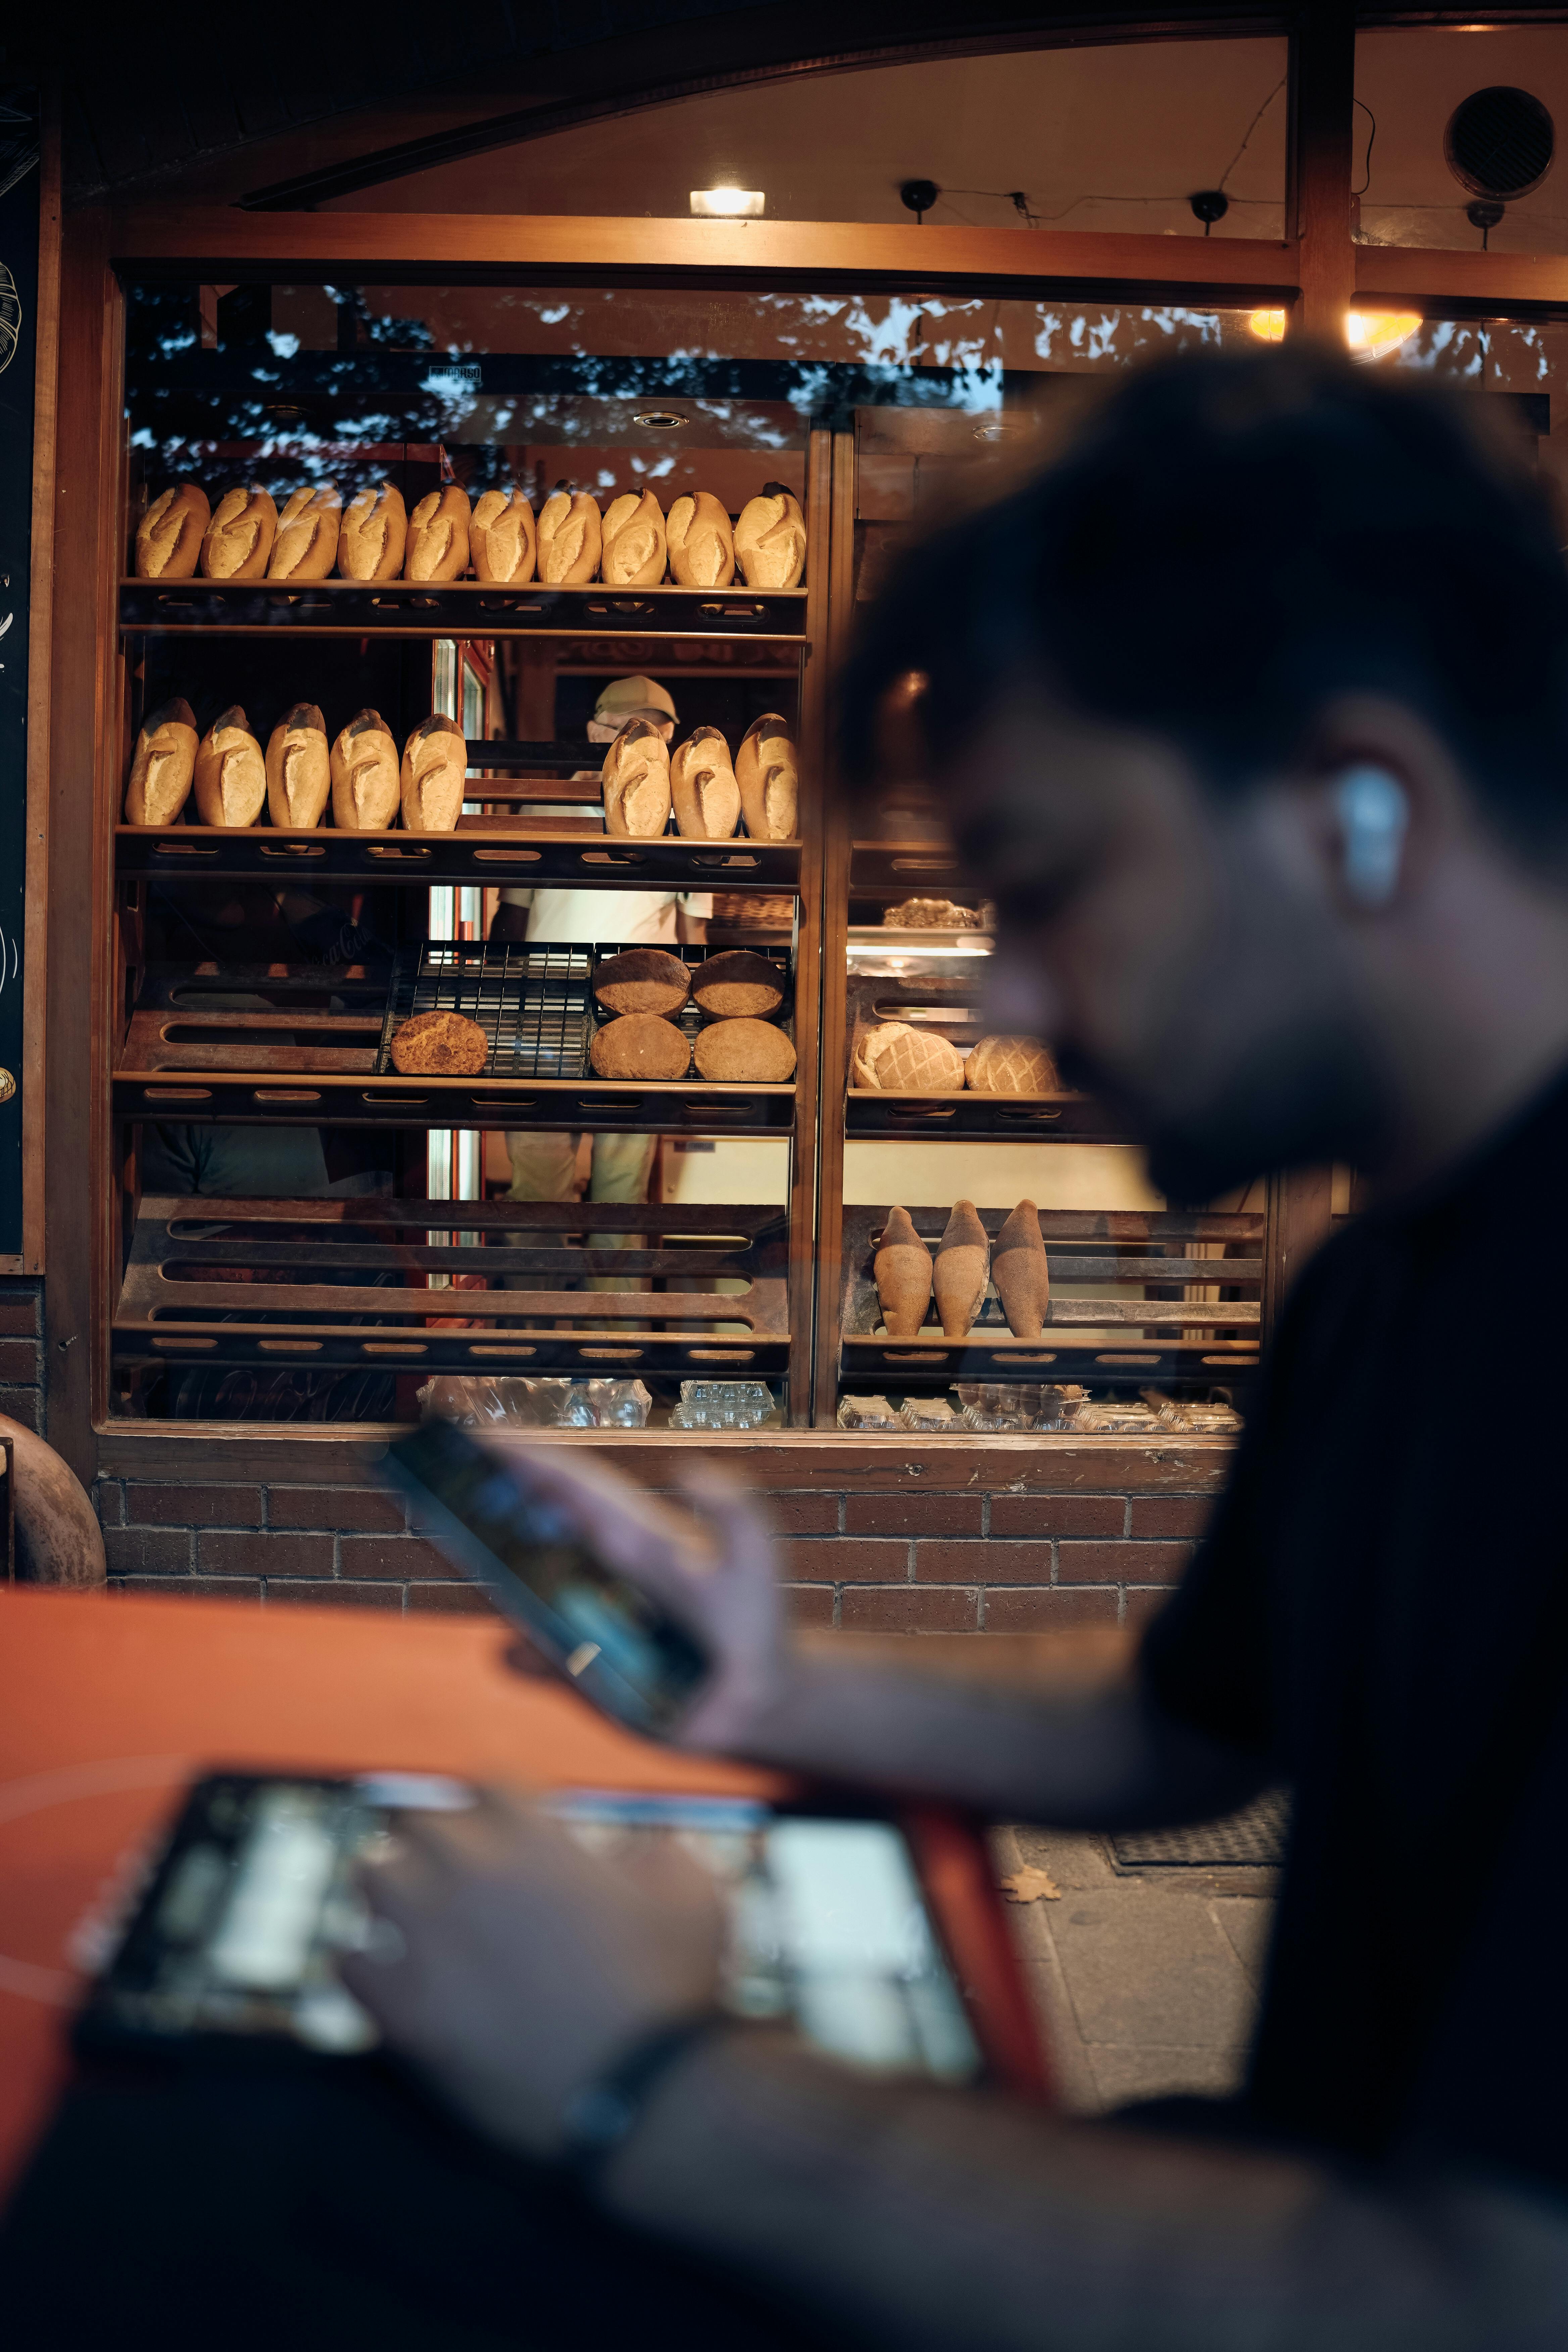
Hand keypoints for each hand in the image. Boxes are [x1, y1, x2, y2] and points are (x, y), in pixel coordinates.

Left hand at [338, 1787, 722, 2159]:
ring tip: (408, 1910)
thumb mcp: (692, 1894)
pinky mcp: (404, 2010)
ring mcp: (430, 1939)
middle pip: (417, 1818)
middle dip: (435, 1837)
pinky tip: (383, 1975)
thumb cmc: (672, 1992)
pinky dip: (361, 1963)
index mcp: (535, 1837)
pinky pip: (347, 1962)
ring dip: (390, 1887)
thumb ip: (658, 1852)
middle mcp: (472, 1873)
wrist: (643, 2095)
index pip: (487, 1780)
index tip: (500, 1823)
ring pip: (372, 1875)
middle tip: (451, 1868)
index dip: (495, 1801)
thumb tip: (636, 1849)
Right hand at [471, 1442, 789, 1752]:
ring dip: (495, 1568)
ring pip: (532, 1590)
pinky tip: (505, 1653)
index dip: (531, 1460)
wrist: (762, 1698)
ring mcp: (595, 1623)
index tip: (483, 1436)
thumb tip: (685, 1470)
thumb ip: (730, 1514)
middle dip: (496, 1501)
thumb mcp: (754, 1560)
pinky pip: (548, 1663)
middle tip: (439, 1474)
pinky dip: (524, 1657)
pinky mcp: (596, 1678)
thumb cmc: (757, 1621)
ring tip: (450, 1541)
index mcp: (638, 1538)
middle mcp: (607, 1575)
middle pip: (542, 1530)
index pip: (576, 1489)